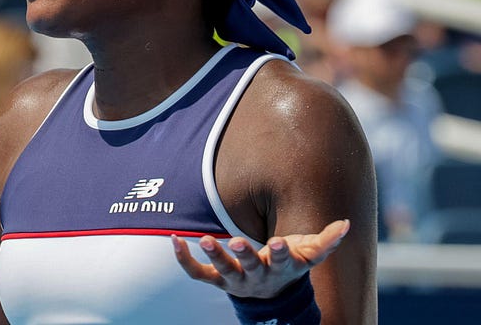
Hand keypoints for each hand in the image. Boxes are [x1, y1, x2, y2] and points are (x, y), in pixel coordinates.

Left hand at [172, 219, 349, 298]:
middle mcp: (257, 276)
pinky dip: (184, 259)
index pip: (283, 262)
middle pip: (250, 268)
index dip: (281, 254)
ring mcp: (235, 280)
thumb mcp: (309, 255)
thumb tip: (346, 224)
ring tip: (204, 239)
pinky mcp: (216, 280)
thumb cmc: (289, 265)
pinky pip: (197, 273)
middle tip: (237, 242)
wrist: (271, 296)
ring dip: (214, 256)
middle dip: (244, 255)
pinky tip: (174, 240)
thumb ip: (327, 241)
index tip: (280, 243)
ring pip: (223, 271)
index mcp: (280, 269)